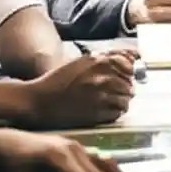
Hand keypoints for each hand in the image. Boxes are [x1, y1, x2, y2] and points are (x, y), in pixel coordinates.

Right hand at [22, 51, 136, 128]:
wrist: (38, 100)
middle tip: (113, 93)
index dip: (128, 73)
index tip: (124, 77)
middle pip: (129, 84)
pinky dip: (113, 113)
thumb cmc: (58, 81)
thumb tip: (133, 58)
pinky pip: (117, 113)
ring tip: (108, 103)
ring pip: (126, 99)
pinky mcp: (97, 113)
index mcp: (98, 61)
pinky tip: (103, 111)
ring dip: (120, 102)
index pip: (130, 66)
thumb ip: (106, 58)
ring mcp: (101, 96)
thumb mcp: (81, 62)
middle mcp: (102, 77)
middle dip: (124, 89)